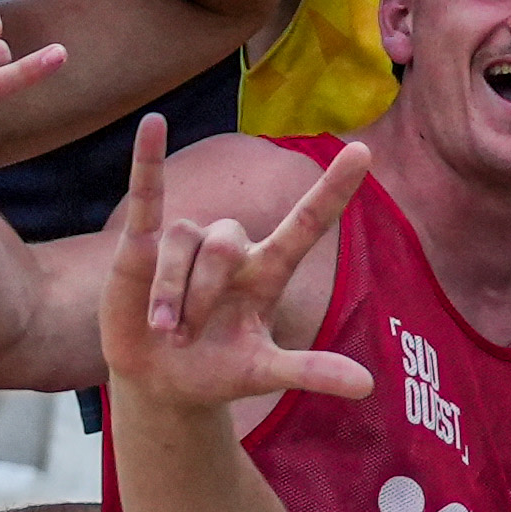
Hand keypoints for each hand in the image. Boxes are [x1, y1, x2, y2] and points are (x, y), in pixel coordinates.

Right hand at [96, 121, 378, 426]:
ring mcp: (188, 242)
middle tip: (186, 338)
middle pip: (226, 244)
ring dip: (172, 293)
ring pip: (184, 242)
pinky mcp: (142, 243)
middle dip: (203, 295)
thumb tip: (368, 386)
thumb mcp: (263, 373)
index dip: (334, 189)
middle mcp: (233, 248)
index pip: (308, 222)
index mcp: (269, 271)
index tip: (364, 150)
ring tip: (164, 330)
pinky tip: (153, 124)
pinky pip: (148, 193)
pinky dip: (148, 159)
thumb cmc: (217, 372)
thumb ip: (311, 372)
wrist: (159, 381)